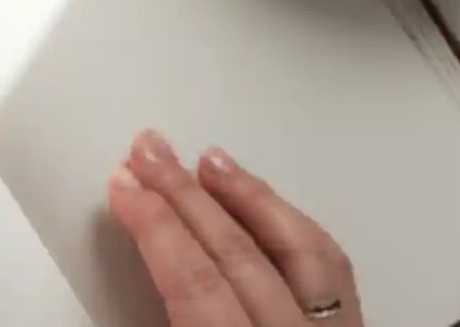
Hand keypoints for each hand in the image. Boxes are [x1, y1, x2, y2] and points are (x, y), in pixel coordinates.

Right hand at [109, 130, 365, 326]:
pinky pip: (333, 272)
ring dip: (249, 198)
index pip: (195, 284)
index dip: (156, 228)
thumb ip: (160, 319)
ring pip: (302, 251)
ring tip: (208, 160)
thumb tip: (135, 272)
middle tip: (150, 151)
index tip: (126, 184)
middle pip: (240, 255)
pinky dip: (296, 229)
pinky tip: (270, 208)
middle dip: (185, 196)